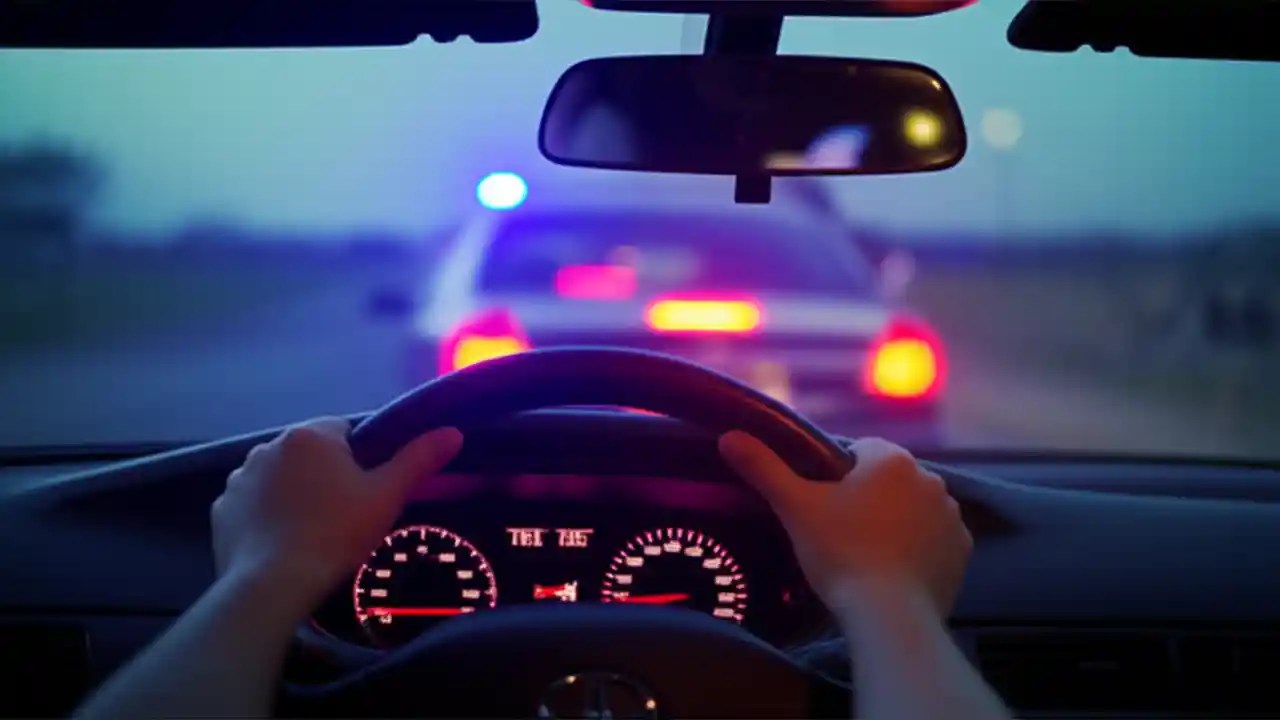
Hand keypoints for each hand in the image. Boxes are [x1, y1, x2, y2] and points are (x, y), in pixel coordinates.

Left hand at [212, 417, 462, 609]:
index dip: (359, 461)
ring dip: (293, 494)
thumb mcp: (386, 497)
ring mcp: (239, 478)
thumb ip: (418, 460)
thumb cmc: (336, 534)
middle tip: (342, 517)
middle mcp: (267, 446)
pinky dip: (265, 517)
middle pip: (309, 455)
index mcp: (311, 435)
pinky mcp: (220, 510)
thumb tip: (453, 432)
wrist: (272, 586)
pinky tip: (280, 544)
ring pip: (279, 478)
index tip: (364, 494)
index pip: (343, 431)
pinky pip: (252, 504)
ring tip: (310, 534)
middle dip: (325, 476)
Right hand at [718, 433, 970, 617]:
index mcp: (891, 459)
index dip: (838, 476)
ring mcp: (951, 515)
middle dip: (870, 498)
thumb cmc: (840, 552)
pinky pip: (936, 539)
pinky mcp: (962, 551)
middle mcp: (930, 478)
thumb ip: (763, 467)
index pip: (861, 451)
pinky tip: (896, 572)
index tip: (824, 506)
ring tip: (868, 557)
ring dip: (897, 521)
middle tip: (841, 534)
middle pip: (889, 480)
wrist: (888, 614)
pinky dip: (919, 549)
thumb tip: (728, 436)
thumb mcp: (795, 507)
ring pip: (914, 508)